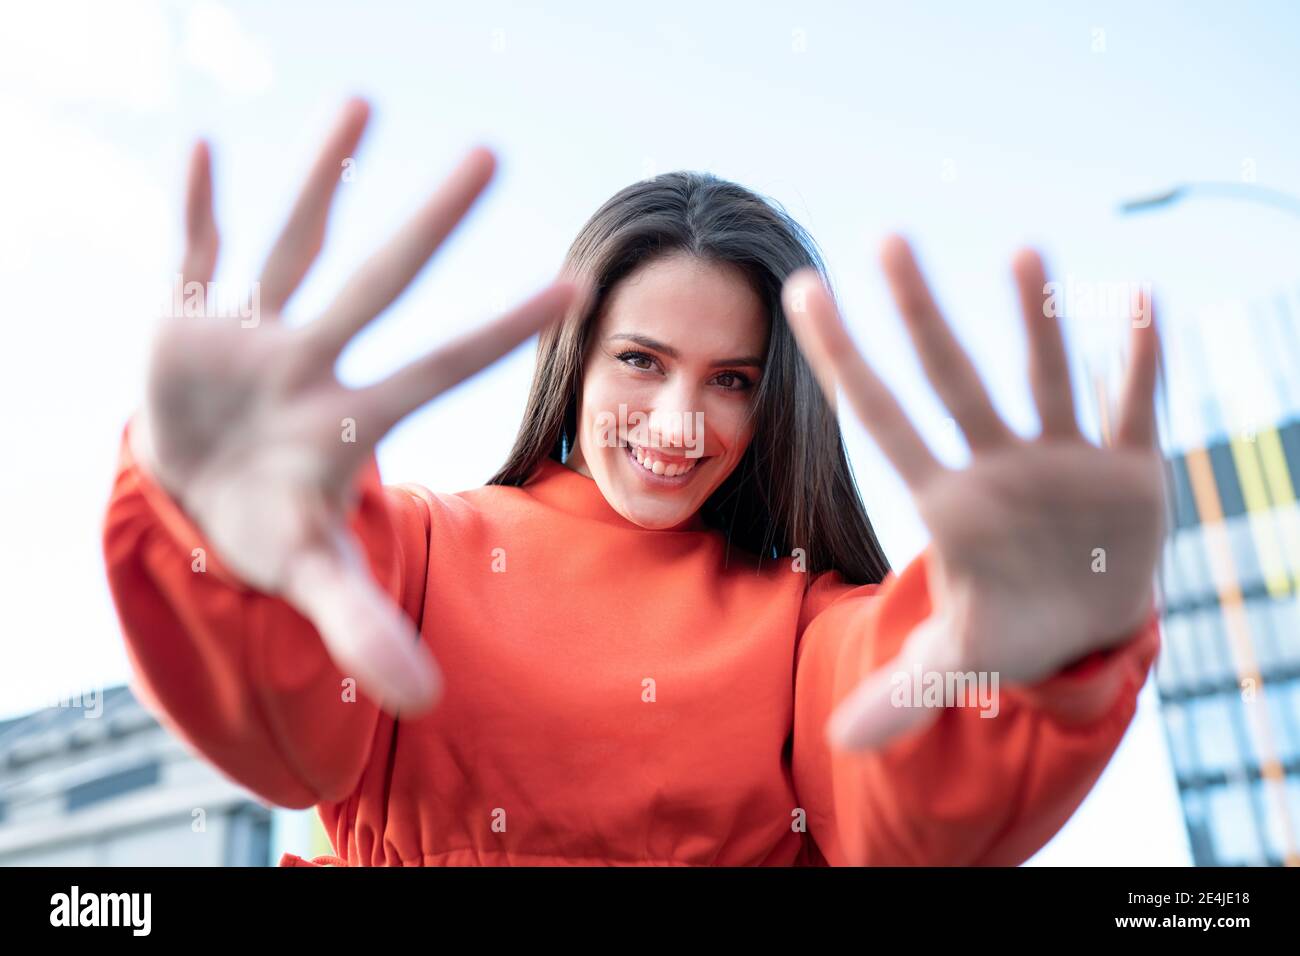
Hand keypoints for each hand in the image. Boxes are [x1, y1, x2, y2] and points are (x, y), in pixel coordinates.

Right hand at [131, 98, 583, 716]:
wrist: (197, 490)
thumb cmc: (269, 524)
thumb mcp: (311, 575)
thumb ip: (366, 627)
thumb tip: (425, 701)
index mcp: (352, 419)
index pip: (442, 366)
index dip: (502, 331)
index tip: (576, 285)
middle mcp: (315, 363)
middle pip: (382, 282)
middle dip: (431, 224)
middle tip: (494, 153)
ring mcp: (254, 335)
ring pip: (295, 242)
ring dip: (321, 176)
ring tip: (362, 102)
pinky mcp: (188, 321)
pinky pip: (194, 255)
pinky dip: (196, 209)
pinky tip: (203, 151)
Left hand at [782, 237, 1165, 749]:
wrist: (1087, 625)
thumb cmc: (1011, 626)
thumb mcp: (959, 663)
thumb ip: (903, 693)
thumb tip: (842, 744)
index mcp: (945, 501)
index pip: (881, 421)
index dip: (844, 364)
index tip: (802, 294)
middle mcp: (995, 464)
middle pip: (951, 379)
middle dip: (922, 315)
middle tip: (887, 239)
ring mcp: (1060, 459)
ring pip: (1041, 378)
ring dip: (1035, 320)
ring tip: (1021, 251)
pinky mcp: (1127, 467)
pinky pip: (1130, 405)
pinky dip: (1136, 362)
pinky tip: (1137, 300)